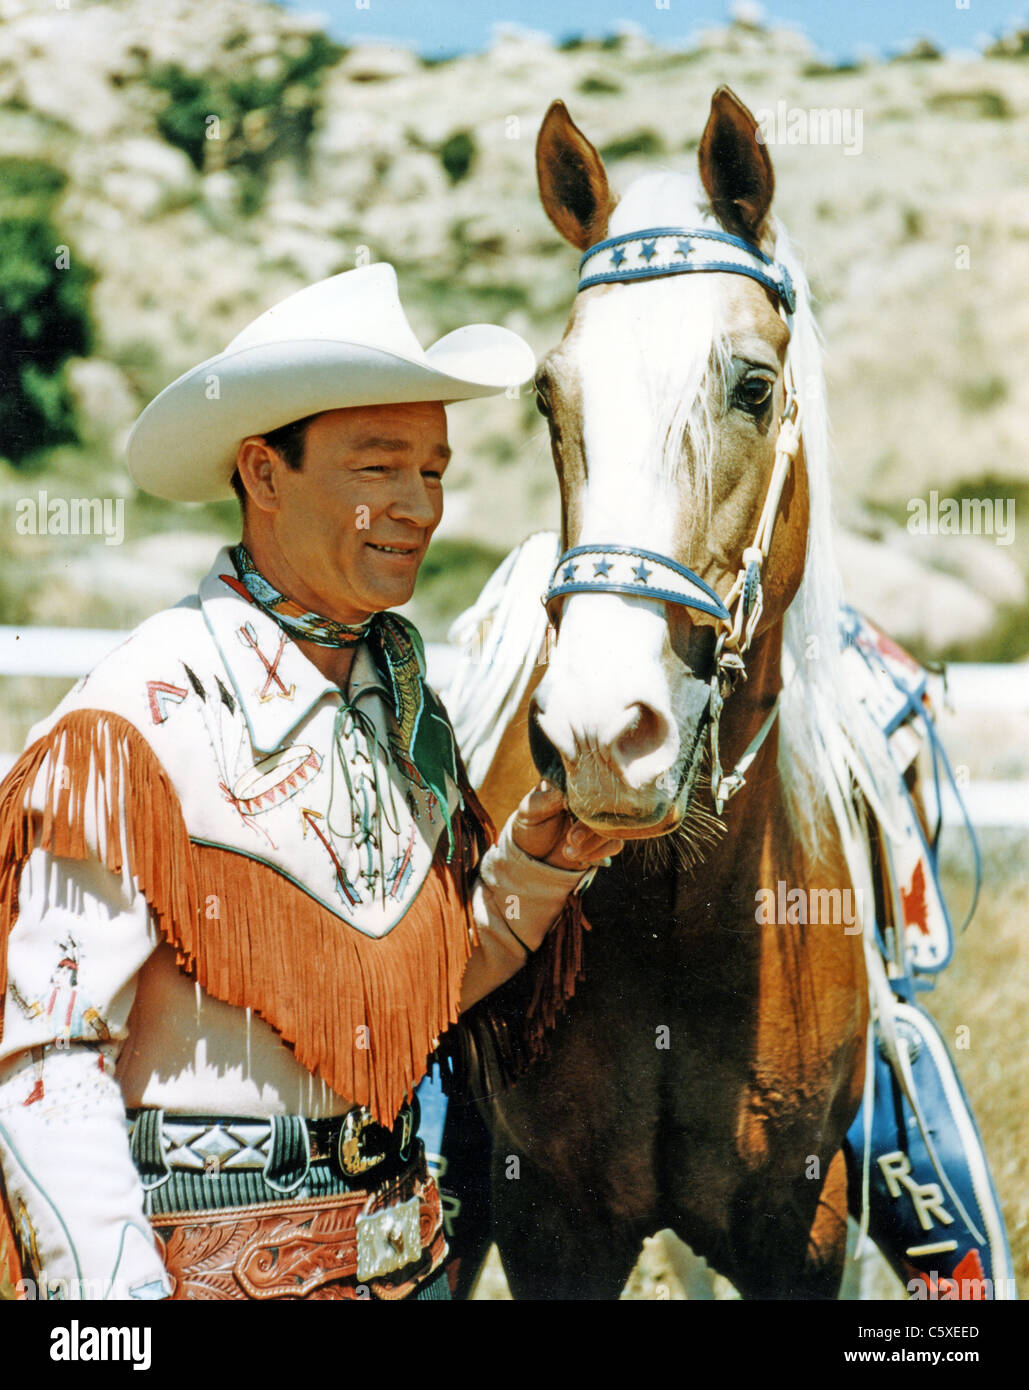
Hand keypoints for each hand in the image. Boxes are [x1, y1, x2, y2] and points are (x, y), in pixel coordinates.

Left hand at [508, 780, 623, 871]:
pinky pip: (615, 843)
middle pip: (606, 805)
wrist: (532, 853)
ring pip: (613, 826)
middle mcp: (592, 798)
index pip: (590, 782)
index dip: (585, 798)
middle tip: (571, 839)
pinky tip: (580, 857)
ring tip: (568, 852)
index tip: (569, 813)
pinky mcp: (606, 838)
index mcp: (574, 783)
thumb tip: (568, 790)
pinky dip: (599, 852)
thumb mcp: (532, 809)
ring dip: (593, 843)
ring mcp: (601, 817)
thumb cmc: (530, 824)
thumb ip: (549, 798)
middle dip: (589, 826)